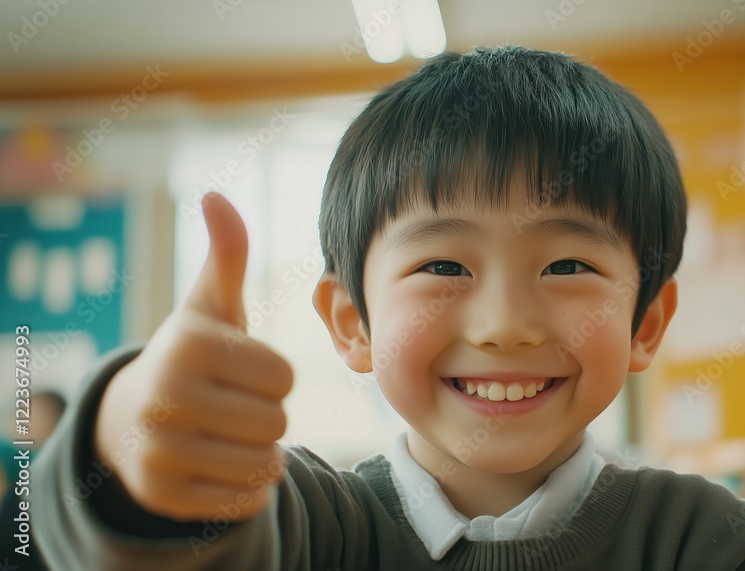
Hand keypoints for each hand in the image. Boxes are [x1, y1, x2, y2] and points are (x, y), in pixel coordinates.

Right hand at [94, 192, 293, 521]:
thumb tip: (216, 195)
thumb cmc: (193, 357)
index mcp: (185, 345)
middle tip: (236, 405)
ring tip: (231, 434)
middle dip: (268, 414)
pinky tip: (222, 464)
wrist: (133, 420)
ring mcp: (157, 451)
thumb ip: (227, 254)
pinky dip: (246, 486)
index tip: (242, 371)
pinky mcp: (163, 496)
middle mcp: (163, 398)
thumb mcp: (210, 305)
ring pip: (264, 464)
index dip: (272, 376)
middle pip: (276, 421)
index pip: (282, 376)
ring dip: (261, 452)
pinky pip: (245, 500)